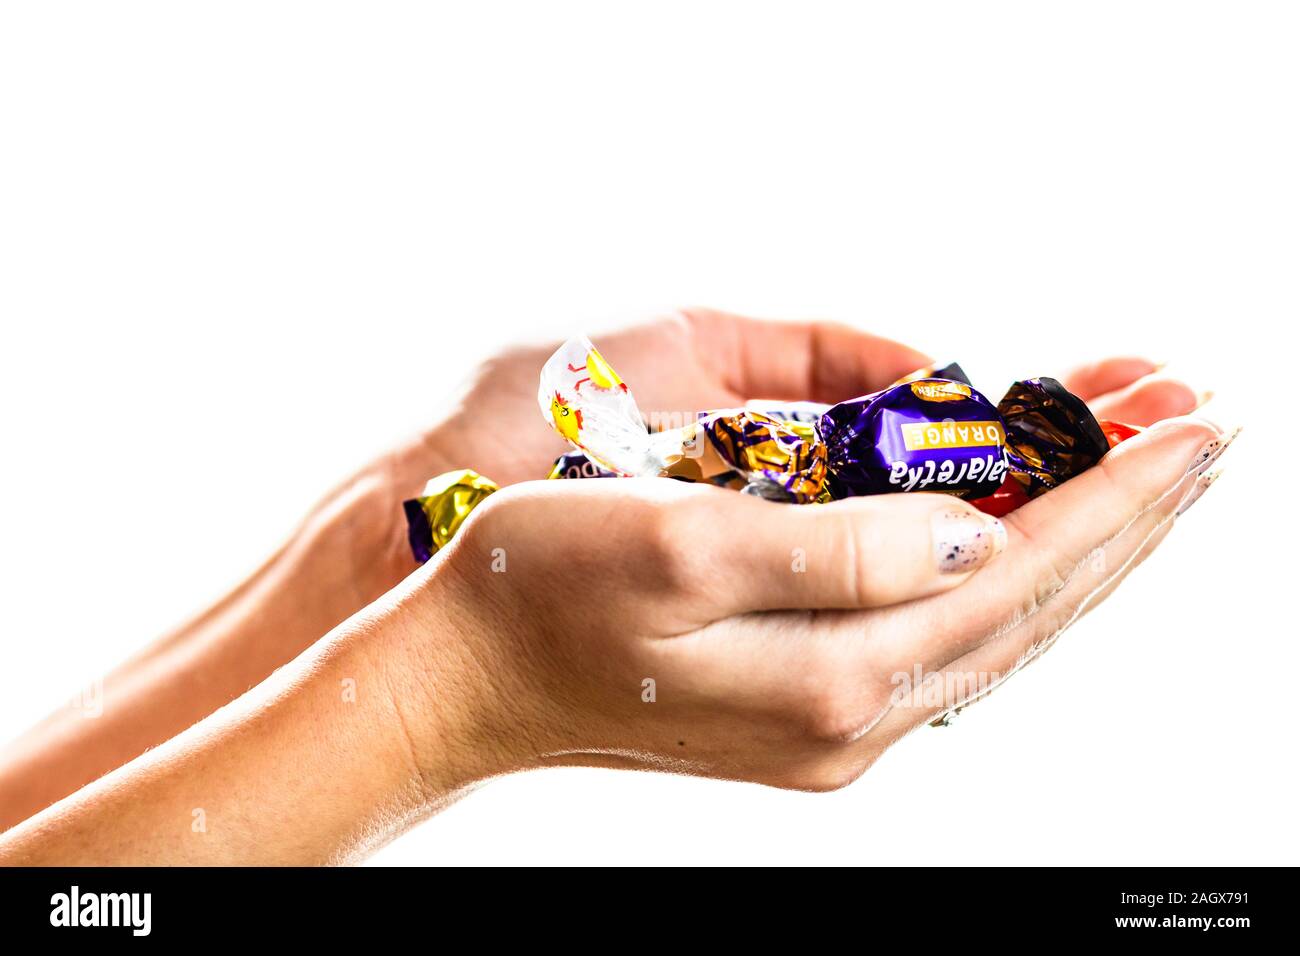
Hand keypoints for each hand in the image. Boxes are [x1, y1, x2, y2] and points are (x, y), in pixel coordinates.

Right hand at [391, 412, 1227, 792]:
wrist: (464, 681)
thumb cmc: (546, 591)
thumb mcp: (681, 540)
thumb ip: (839, 549)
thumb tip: (969, 530)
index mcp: (831, 675)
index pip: (1018, 570)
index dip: (1115, 496)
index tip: (1193, 425)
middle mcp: (851, 720)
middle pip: (1032, 609)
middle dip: (1128, 519)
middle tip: (1205, 434)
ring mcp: (832, 727)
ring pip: (997, 630)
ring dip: (1080, 551)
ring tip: (1148, 481)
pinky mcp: (806, 713)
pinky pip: (944, 642)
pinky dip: (1007, 583)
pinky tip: (1032, 544)